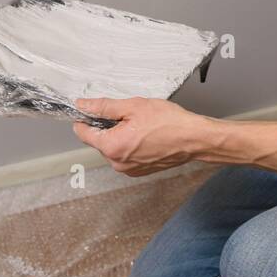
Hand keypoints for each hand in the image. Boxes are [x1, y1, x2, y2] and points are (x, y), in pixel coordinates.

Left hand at [71, 96, 211, 175]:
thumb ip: (104, 106)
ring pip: (113, 148)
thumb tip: (83, 105)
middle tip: (127, 114)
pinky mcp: (138, 171)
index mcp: (112, 146)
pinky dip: (130, 145)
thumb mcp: (133, 106)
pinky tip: (145, 135)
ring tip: (140, 125)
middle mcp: (117, 163)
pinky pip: (125, 156)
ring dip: (119, 136)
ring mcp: (128, 169)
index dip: (85, 118)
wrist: (193, 138)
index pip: (83, 133)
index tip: (91, 110)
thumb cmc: (168, 122)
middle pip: (99, 141)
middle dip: (107, 126)